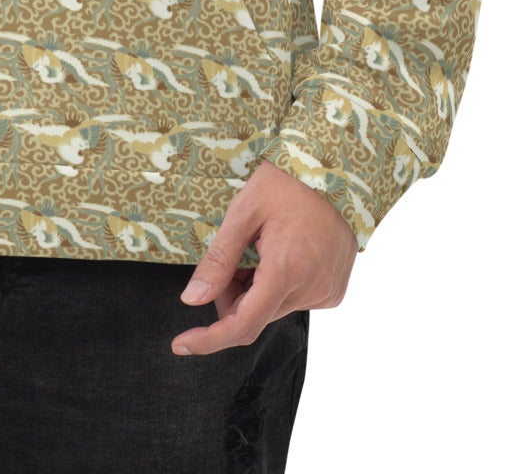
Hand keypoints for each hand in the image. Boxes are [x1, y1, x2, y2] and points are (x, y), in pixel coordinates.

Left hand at [170, 157, 356, 353]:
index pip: (243, 325)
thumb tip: (192, 299)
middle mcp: (311, 289)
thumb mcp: (243, 212)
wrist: (335, 171)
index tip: (181, 344)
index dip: (209, 339)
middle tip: (233, 258)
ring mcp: (327, 292)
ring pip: (273, 309)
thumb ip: (218, 260)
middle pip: (255, 315)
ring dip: (256, 290)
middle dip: (233, 296)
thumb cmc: (286, 183)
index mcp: (287, 269)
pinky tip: (282, 253)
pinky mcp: (334, 291)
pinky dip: (278, 286)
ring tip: (261, 248)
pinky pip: (294, 301)